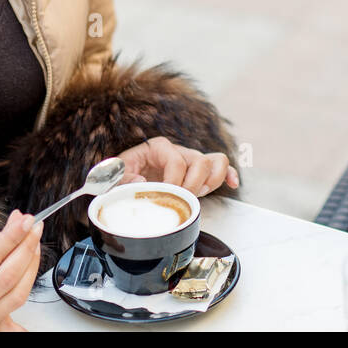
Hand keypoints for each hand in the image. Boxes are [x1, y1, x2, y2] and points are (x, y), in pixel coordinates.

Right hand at [0, 210, 42, 331]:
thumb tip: (20, 221)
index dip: (13, 237)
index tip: (27, 222)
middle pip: (8, 277)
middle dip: (26, 249)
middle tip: (34, 229)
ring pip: (17, 294)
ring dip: (32, 266)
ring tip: (34, 246)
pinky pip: (14, 323)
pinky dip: (25, 321)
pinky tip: (33, 320)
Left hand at [115, 136, 239, 195]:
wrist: (126, 179)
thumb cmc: (123, 176)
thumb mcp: (116, 176)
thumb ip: (124, 178)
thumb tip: (143, 183)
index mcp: (158, 147)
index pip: (176, 161)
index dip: (175, 182)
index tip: (168, 195)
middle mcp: (178, 150)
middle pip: (200, 161)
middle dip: (193, 185)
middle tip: (182, 200)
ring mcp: (191, 159)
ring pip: (215, 160)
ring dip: (211, 181)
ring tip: (198, 195)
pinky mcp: (199, 171)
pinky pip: (221, 167)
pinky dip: (229, 175)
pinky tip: (232, 185)